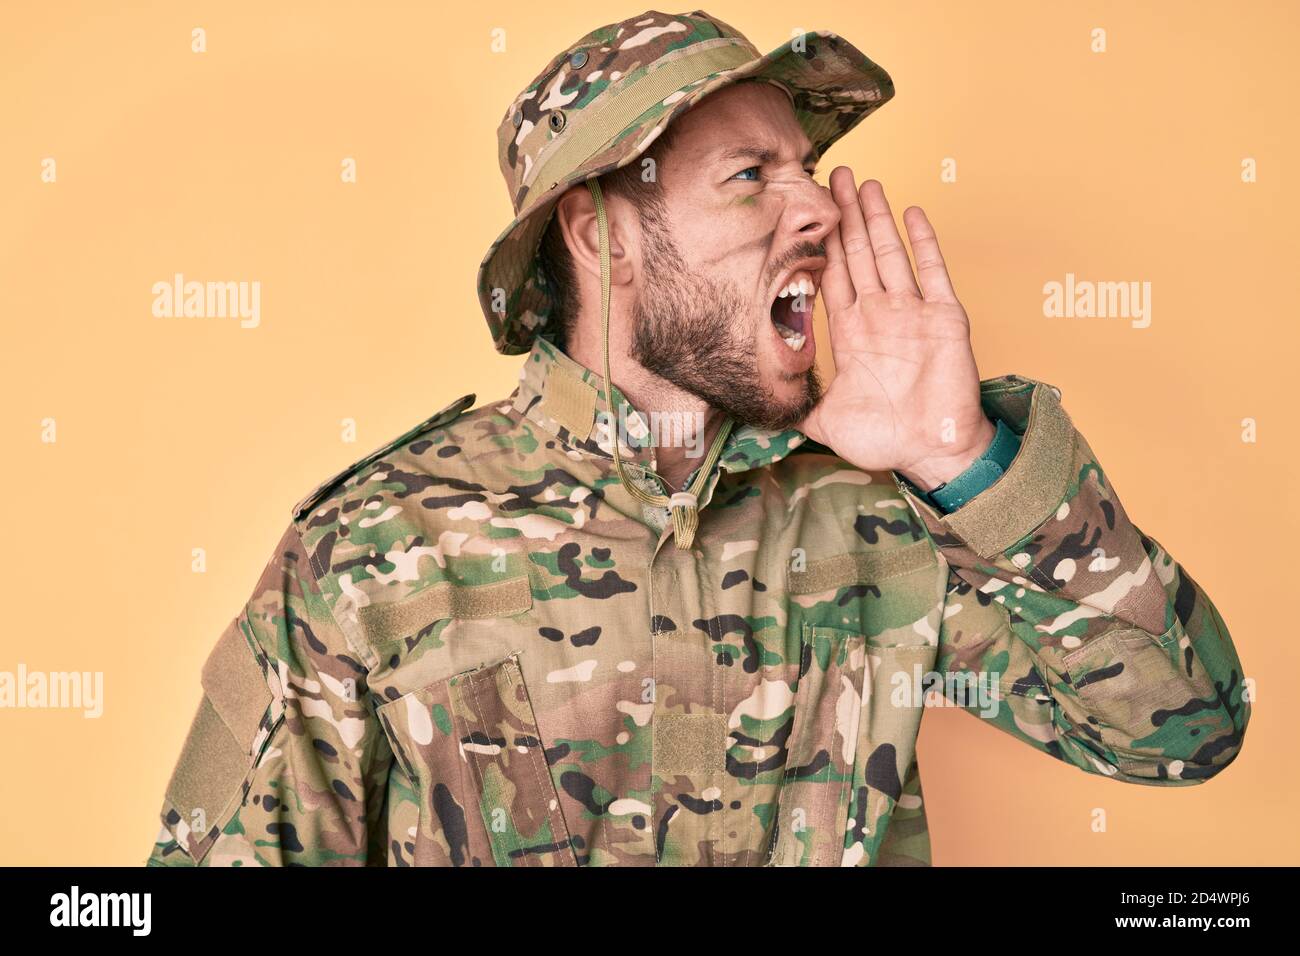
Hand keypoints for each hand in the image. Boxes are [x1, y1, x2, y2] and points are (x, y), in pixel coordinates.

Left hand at [799, 169, 993, 490]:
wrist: (933, 452)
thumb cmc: (885, 440)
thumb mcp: (826, 423)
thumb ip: (796, 408)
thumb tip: (757, 408)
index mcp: (852, 333)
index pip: (831, 277)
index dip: (819, 245)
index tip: (804, 214)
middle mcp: (879, 315)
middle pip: (857, 254)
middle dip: (844, 216)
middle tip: (832, 175)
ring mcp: (912, 312)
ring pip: (889, 253)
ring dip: (876, 218)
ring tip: (864, 182)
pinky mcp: (944, 317)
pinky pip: (933, 271)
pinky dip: (923, 241)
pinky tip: (910, 212)